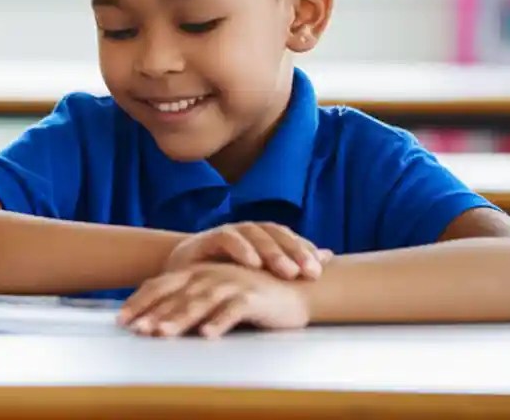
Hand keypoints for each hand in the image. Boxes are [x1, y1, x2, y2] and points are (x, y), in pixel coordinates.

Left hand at [118, 263, 310, 338]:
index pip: (161, 285)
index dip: (140, 302)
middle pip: (177, 295)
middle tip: (137, 331)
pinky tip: (207, 334)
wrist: (292, 285)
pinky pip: (234, 309)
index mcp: (196, 273)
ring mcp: (232, 284)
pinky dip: (220, 321)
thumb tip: (153, 322)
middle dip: (154, 313)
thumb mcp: (212, 293)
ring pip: (201, 301)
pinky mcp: (253, 297)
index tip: (121, 321)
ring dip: (180, 318)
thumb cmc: (247, 293)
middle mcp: (210, 275)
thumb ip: (187, 303)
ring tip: (162, 334)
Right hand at [166, 222, 331, 279]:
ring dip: (272, 251)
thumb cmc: (224, 276)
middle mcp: (246, 232)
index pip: (287, 237)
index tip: (320, 271)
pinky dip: (240, 249)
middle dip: (294, 252)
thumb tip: (329, 254)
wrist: (179, 277)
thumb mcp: (260, 274)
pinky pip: (225, 238)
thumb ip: (291, 262)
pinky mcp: (205, 240)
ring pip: (253, 234)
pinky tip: (253, 263)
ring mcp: (226, 233)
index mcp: (261, 238)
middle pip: (274, 234)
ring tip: (287, 271)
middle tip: (310, 272)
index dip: (304, 250)